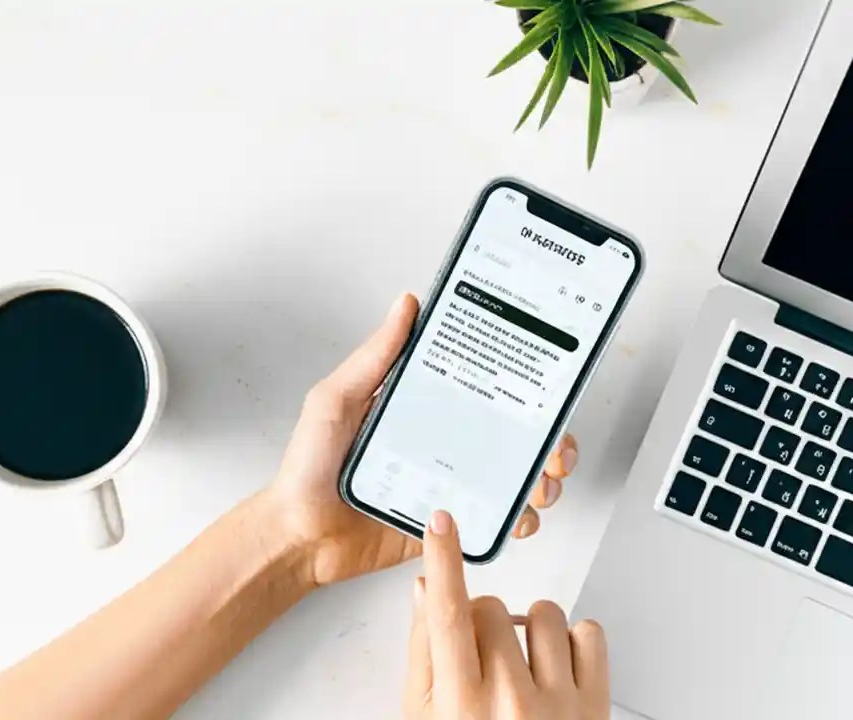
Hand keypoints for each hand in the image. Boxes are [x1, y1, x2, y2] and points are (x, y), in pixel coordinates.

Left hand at [269, 293, 578, 587]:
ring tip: (543, 487)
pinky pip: (493, 523)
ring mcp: (449, 486)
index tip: (547, 391)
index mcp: (424, 409)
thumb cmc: (307, 469)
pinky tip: (519, 518)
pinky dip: (518, 522)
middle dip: (550, 443)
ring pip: (515, 480)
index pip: (486, 391)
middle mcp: (444, 444)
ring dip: (542, 482)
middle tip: (556, 451)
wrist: (296, 538)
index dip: (525, 391)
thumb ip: (373, 358)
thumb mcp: (335, 401)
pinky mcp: (447, 525)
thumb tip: (406, 306)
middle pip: (515, 437)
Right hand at [404, 510, 608, 718]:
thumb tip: (426, 594)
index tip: (442, 525)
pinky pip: (590, 634)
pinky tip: (556, 670)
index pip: (448, 614)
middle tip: (480, 660)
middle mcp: (510, 702)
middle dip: (481, 624)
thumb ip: (426, 658)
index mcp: (460, 706)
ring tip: (521, 667)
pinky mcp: (598, 704)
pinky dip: (573, 643)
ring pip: (544, 613)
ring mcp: (559, 703)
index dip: (443, 561)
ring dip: (529, 629)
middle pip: (491, 608)